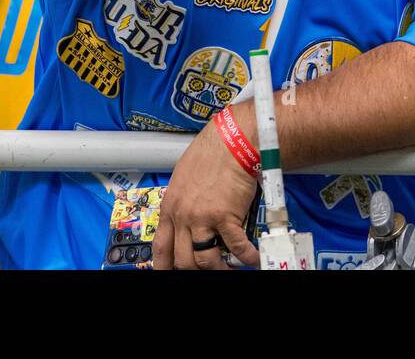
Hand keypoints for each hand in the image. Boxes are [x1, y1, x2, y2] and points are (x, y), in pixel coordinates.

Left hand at [153, 108, 259, 269]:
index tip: (170, 271)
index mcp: (170, 208)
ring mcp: (203, 219)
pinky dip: (247, 257)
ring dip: (220, 268)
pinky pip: (236, 247)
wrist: (231, 142)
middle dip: (195, 270)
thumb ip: (183, 202)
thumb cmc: (211, 154)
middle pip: (182, 260)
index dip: (164, 266)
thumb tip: (188, 220)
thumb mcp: (184, 178)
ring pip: (206, 261)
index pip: (161, 247)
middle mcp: (182, 216)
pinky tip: (254, 259)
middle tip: (207, 269)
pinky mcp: (226, 217)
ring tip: (230, 268)